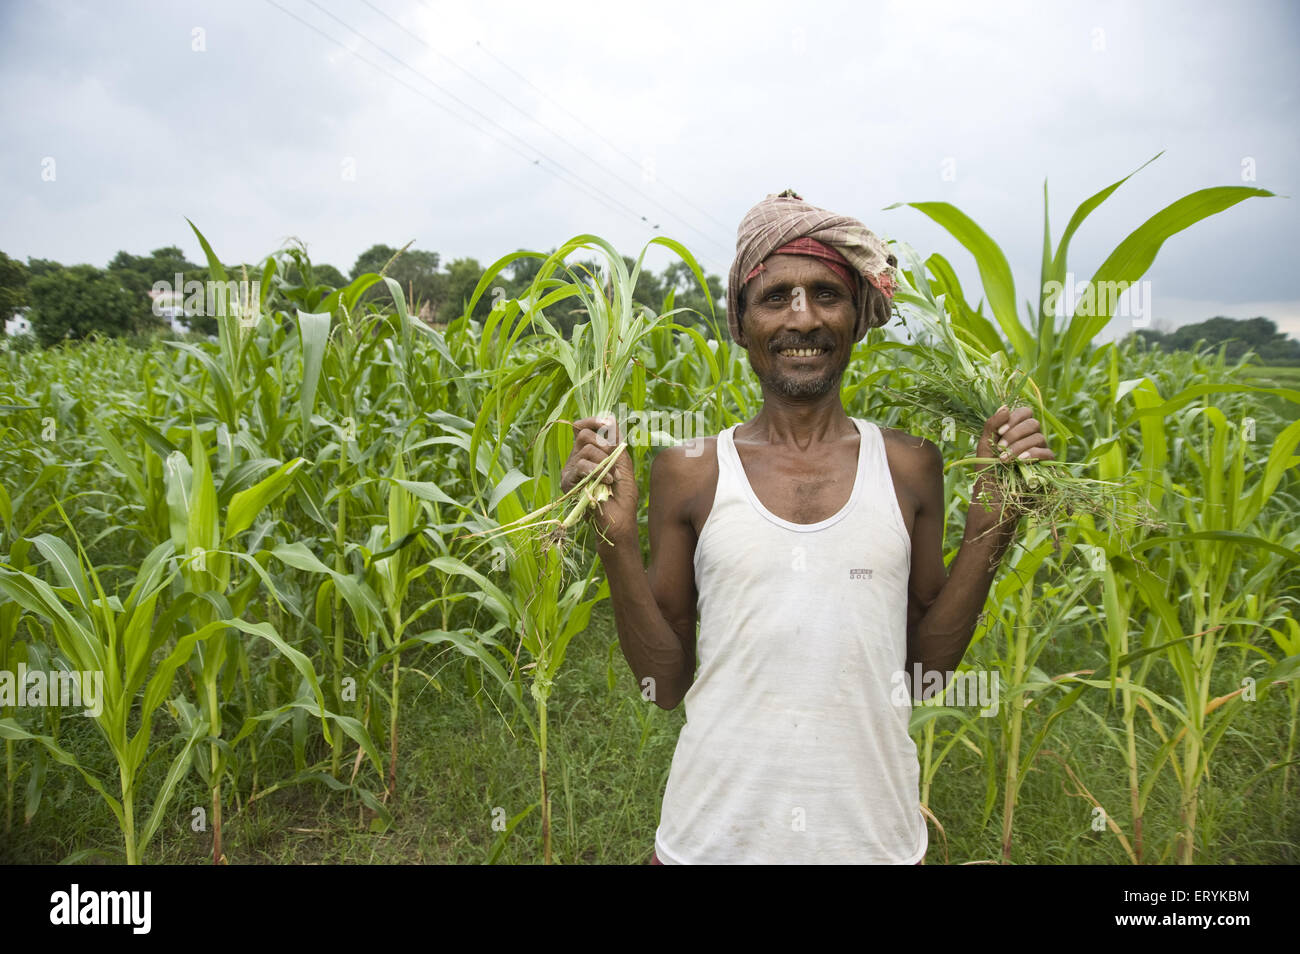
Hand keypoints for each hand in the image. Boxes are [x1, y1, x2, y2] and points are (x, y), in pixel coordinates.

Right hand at [560, 415, 638, 542]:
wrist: (618, 524)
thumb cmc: (622, 498)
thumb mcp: (623, 464)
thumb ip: (616, 443)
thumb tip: (610, 417)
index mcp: (588, 454)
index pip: (582, 427)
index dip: (593, 421)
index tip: (608, 422)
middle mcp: (576, 459)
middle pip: (583, 433)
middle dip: (604, 443)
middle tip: (614, 460)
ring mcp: (570, 471)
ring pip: (586, 448)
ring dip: (605, 461)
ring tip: (612, 478)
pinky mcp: (567, 483)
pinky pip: (581, 464)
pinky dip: (598, 470)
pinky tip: (606, 482)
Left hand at [972, 404, 1054, 521]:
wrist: (991, 505)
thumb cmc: (986, 478)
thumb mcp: (984, 449)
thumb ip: (992, 426)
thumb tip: (1005, 406)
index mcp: (1014, 434)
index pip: (1024, 414)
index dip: (1015, 418)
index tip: (1000, 431)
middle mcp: (1029, 442)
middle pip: (1033, 423)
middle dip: (1015, 433)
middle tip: (1000, 448)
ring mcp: (1039, 455)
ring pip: (1039, 437)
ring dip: (1020, 446)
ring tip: (1005, 460)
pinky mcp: (1046, 469)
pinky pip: (1048, 454)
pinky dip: (1033, 454)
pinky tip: (1021, 462)